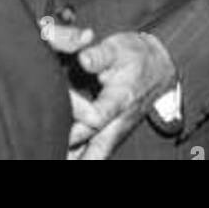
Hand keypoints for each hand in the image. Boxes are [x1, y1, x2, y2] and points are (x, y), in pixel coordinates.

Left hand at [43, 25, 177, 159]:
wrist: (158, 69)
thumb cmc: (134, 56)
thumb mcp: (119, 48)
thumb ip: (100, 55)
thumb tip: (83, 59)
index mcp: (120, 99)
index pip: (97, 117)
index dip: (77, 118)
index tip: (59, 114)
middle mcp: (118, 122)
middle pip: (96, 150)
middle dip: (73, 155)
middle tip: (50, 154)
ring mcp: (115, 132)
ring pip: (95, 156)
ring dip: (76, 158)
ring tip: (51, 157)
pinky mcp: (111, 135)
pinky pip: (95, 154)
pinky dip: (79, 157)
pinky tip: (63, 157)